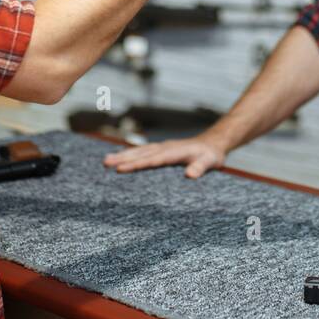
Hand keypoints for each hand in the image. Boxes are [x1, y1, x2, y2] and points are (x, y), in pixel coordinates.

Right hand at [103, 134, 227, 179]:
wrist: (213, 143)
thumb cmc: (211, 155)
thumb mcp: (210, 162)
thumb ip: (200, 168)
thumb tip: (190, 176)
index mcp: (174, 152)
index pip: (152, 160)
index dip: (136, 164)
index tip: (121, 169)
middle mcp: (165, 148)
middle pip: (141, 154)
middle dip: (123, 158)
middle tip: (105, 163)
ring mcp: (162, 148)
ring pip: (140, 151)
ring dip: (123, 155)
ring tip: (106, 160)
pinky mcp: (162, 150)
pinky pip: (144, 152)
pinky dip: (131, 154)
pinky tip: (121, 158)